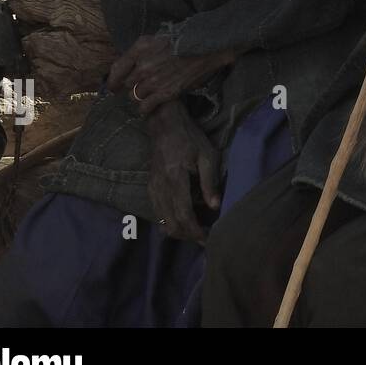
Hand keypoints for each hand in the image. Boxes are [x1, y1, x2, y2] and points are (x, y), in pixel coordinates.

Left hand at [107, 34, 236, 115]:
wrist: (207, 47)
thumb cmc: (183, 39)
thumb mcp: (156, 37)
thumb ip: (139, 51)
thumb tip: (129, 66)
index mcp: (139, 49)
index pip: (116, 69)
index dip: (112, 80)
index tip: (113, 86)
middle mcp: (143, 66)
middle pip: (127, 84)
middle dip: (131, 86)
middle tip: (139, 85)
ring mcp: (154, 81)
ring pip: (135, 95)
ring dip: (140, 95)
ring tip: (148, 93)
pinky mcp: (166, 92)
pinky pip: (146, 106)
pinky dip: (145, 108)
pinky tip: (148, 106)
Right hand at [145, 100, 220, 244]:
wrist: (165, 125)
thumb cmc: (190, 138)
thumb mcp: (207, 155)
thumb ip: (210, 181)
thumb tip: (215, 206)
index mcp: (175, 178)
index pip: (183, 213)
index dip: (194, 230)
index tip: (207, 238)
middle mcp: (160, 187)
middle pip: (171, 222)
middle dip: (188, 235)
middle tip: (204, 239)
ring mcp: (152, 188)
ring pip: (162, 221)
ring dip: (178, 231)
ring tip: (196, 233)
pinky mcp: (150, 188)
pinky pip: (158, 213)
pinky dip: (169, 222)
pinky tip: (182, 222)